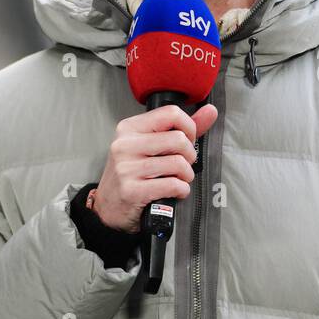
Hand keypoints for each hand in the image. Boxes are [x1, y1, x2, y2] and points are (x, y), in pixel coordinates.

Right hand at [92, 104, 218, 232]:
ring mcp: (126, 168)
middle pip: (178, 139)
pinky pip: (173, 185)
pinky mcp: (132, 190)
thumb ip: (182, 128)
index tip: (187, 140)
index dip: (189, 127)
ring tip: (179, 179)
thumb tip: (210, 111)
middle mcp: (125, 145)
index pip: (171, 113)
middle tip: (183, 164)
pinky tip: (175, 191)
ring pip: (178, 163)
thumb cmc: (133, 173)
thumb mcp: (151, 146)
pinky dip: (182, 190)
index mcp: (129, 128)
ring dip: (186, 175)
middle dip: (189, 155)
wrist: (108, 207)